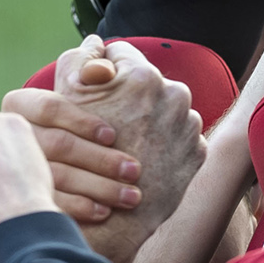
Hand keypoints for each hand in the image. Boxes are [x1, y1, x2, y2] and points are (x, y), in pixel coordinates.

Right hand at [2, 85, 140, 224]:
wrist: (59, 183)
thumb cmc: (80, 130)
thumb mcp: (85, 95)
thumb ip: (89, 71)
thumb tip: (97, 51)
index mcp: (20, 106)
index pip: (50, 107)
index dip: (82, 120)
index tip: (112, 135)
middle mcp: (13, 137)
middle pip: (57, 145)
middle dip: (101, 159)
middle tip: (134, 170)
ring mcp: (13, 169)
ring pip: (57, 176)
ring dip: (100, 186)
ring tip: (131, 196)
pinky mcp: (21, 199)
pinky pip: (50, 202)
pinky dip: (80, 206)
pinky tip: (105, 212)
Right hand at [53, 36, 206, 262]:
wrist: (112, 218)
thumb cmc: (80, 158)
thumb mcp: (66, 101)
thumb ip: (78, 62)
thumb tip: (95, 44)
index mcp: (142, 76)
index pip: (119, 54)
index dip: (100, 71)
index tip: (92, 91)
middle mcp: (174, 94)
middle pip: (146, 83)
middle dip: (129, 96)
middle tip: (109, 121)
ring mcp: (189, 125)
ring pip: (164, 110)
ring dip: (149, 120)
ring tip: (126, 143)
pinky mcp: (198, 152)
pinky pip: (179, 137)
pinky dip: (164, 144)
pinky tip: (144, 159)